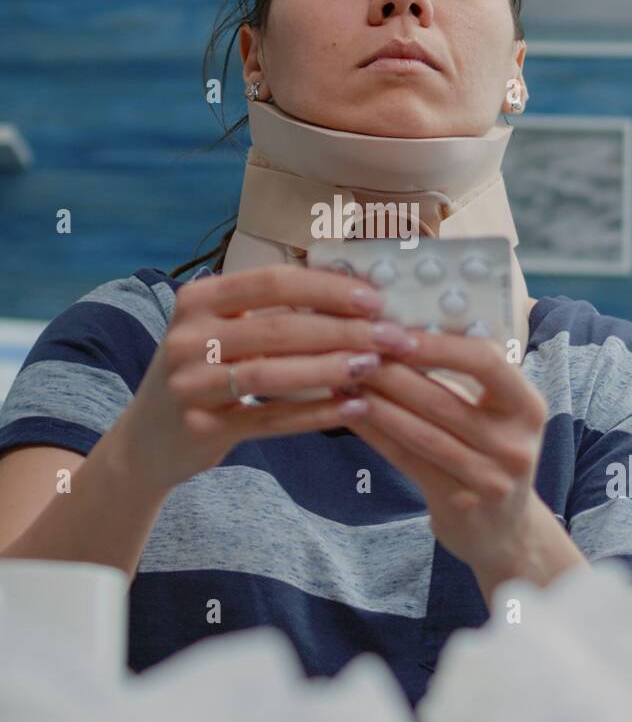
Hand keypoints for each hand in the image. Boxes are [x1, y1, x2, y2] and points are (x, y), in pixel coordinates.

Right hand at [116, 265, 416, 493]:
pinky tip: (355, 407)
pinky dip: (317, 413)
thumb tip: (351, 289)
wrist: (147, 440)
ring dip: (333, 369)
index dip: (326, 287)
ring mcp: (190, 385)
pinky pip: (271, 420)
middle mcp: (187, 337)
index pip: (271, 282)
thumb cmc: (202, 372)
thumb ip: (267, 310)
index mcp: (197, 299)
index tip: (375, 296)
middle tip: (394, 336)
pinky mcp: (201, 428)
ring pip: (274, 374)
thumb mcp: (218, 329)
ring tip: (377, 366)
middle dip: (345, 330)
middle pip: (279, 328)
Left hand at [341, 330, 587, 598]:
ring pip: (421, 431)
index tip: (396, 330)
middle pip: (444, 398)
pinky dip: (375, 432)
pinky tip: (349, 411)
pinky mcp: (458, 502)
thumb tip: (404, 325)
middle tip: (355, 348)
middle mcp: (514, 443)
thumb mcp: (498, 413)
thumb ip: (466, 377)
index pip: (486, 362)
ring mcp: (489, 478)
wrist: (506, 531)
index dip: (438, 344)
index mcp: (528, 407)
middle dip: (393, 371)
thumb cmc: (492, 453)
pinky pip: (407, 459)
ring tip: (344, 377)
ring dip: (376, 401)